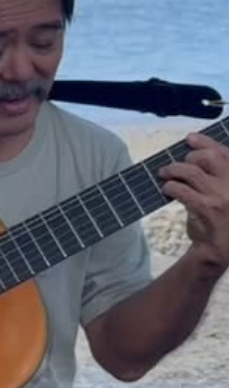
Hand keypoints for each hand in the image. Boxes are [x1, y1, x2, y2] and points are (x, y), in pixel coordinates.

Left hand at [159, 133, 228, 271]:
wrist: (221, 248)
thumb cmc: (223, 217)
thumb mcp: (227, 192)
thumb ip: (219, 174)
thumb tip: (195, 149)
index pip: (226, 152)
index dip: (206, 143)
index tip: (190, 139)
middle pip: (210, 157)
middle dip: (190, 157)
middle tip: (178, 165)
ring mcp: (223, 197)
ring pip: (192, 171)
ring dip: (174, 170)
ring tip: (165, 173)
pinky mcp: (207, 209)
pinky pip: (182, 190)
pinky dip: (170, 186)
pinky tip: (167, 188)